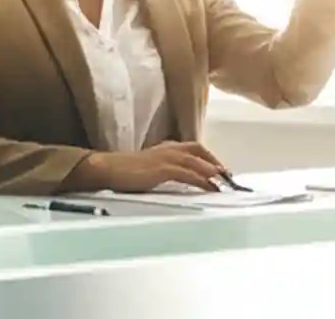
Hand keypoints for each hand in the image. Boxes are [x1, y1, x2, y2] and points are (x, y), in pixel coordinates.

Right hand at [69, 142, 225, 192]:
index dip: (209, 157)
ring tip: (225, 184)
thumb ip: (163, 170)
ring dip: (213, 173)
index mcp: (166, 147)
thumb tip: (178, 179)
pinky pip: (188, 174)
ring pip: (197, 162)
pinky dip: (202, 180)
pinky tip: (210, 188)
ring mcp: (166, 157)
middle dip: (215, 163)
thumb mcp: (148, 168)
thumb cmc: (124, 171)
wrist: (107, 168)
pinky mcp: (163, 169)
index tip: (220, 169)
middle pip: (199, 151)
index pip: (194, 147)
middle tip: (228, 177)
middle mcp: (169, 149)